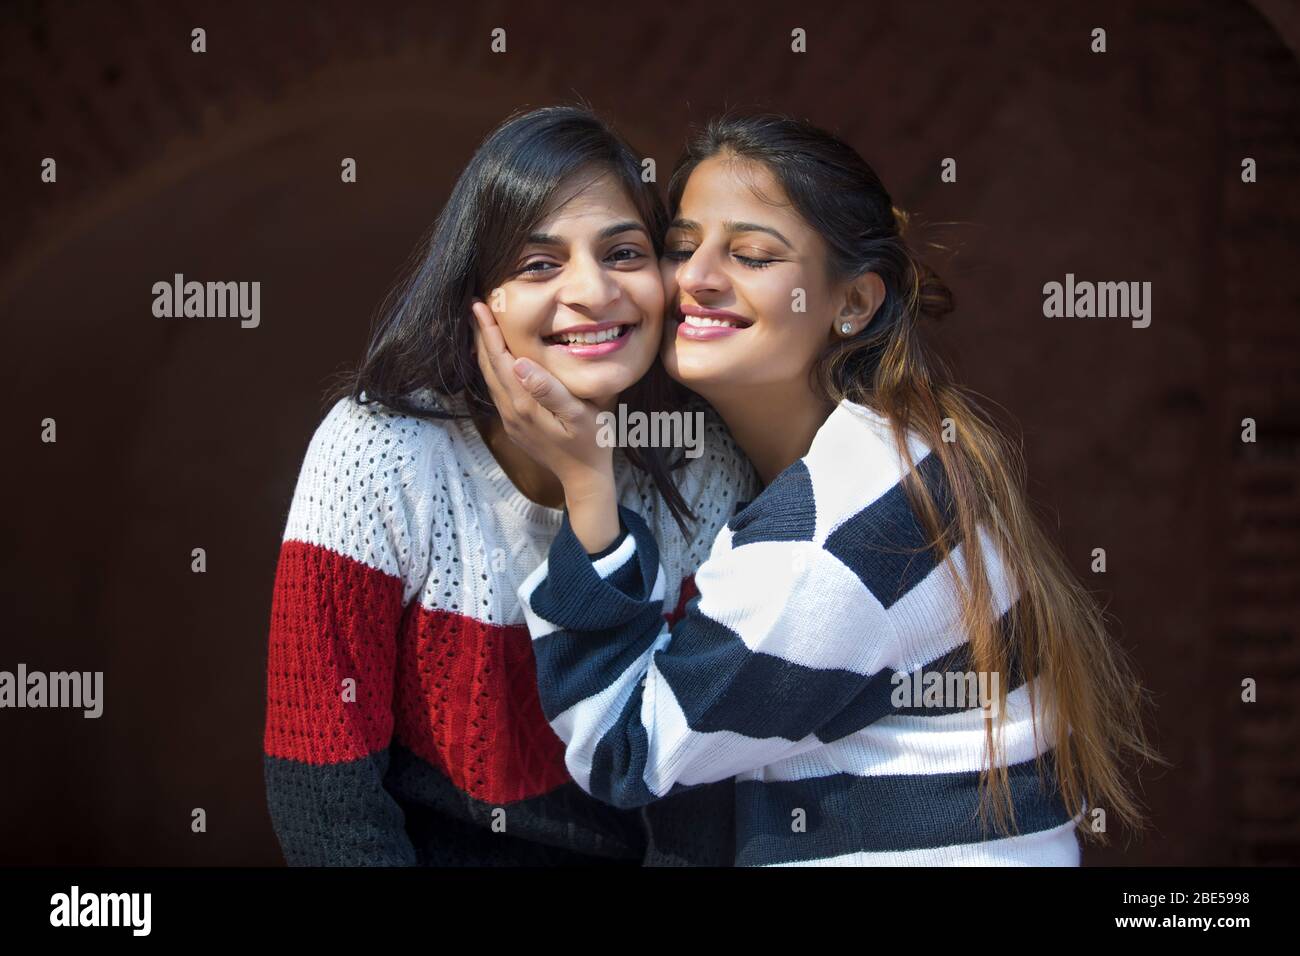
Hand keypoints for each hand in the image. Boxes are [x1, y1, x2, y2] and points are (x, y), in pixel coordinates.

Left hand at [472, 299, 619, 551]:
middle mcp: (511, 411)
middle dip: (481, 336)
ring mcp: (511, 420)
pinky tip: (497, 360)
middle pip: (489, 367)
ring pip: (490, 379)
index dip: (489, 332)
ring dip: (484, 352)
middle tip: (476, 307)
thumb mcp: (578, 415)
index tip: (479, 305)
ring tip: (482, 327)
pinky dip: (493, 369)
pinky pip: (498, 391)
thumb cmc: (591, 443)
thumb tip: (519, 363)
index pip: (500, 360)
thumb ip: (549, 389)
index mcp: (524, 404)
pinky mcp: (515, 425)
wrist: (584, 478)